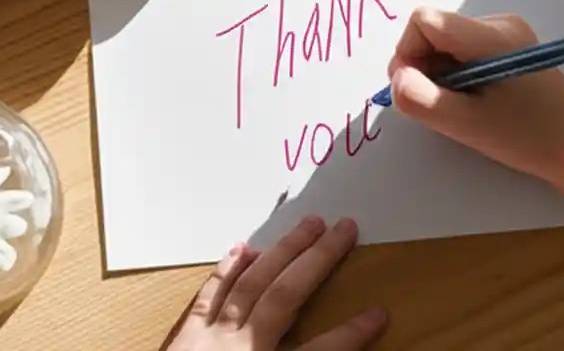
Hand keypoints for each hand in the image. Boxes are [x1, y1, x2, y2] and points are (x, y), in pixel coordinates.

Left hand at [168, 216, 386, 350]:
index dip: (352, 333)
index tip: (379, 312)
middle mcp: (240, 349)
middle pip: (286, 296)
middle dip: (318, 260)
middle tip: (345, 228)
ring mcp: (209, 339)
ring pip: (251, 284)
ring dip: (281, 251)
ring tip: (307, 225)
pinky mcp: (184, 339)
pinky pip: (208, 296)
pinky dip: (226, 270)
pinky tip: (243, 248)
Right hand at [387, 8, 563, 183]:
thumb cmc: (526, 138)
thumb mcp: (467, 125)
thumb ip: (423, 100)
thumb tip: (397, 78)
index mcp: (491, 36)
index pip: (425, 20)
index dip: (407, 52)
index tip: (412, 89)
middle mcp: (500, 24)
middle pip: (436, 31)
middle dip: (424, 66)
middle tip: (436, 106)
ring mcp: (508, 33)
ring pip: (449, 42)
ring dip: (441, 73)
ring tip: (461, 107)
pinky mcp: (512, 47)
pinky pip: (466, 50)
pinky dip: (457, 74)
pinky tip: (474, 101)